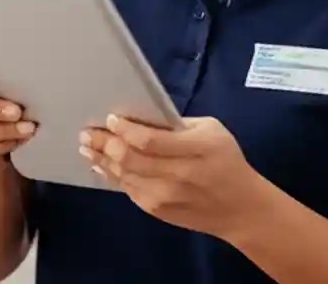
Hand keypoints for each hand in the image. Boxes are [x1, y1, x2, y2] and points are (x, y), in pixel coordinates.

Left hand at [80, 115, 267, 238]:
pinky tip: (101, 164)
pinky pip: (127, 189)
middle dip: (105, 143)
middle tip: (88, 131)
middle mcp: (178, 174)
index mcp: (196, 148)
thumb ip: (179, 126)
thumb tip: (142, 118)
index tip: (110, 117)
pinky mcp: (156, 210)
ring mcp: (165, 196)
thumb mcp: (212, 132)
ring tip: (87, 145)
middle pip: (130, 159)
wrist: (240, 209)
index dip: (125, 129)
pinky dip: (111, 175)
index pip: (150, 140)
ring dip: (101, 159)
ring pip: (123, 175)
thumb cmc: (226, 161)